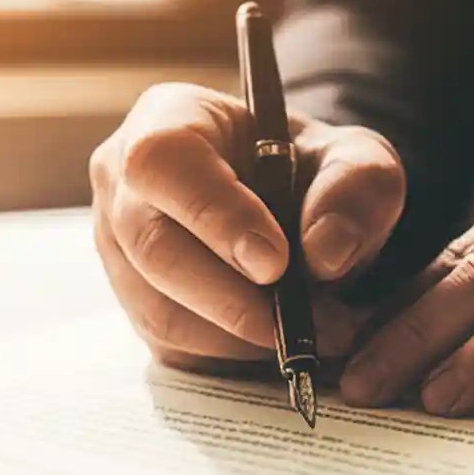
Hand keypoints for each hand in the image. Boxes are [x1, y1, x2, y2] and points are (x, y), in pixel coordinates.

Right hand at [90, 83, 404, 371]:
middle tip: (307, 322)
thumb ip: (355, 188)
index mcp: (168, 119)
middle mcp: (123, 183)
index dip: (216, 217)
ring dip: (239, 336)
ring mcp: (116, 248)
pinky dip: (231, 355)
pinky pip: (170, 345)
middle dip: (233, 299)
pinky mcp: (133, 304)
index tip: (277, 264)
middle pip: (153, 248)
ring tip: (309, 333)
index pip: (164, 162)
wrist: (292, 206)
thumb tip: (325, 251)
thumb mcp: (357, 159)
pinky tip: (278, 341)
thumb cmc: (311, 172)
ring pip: (159, 309)